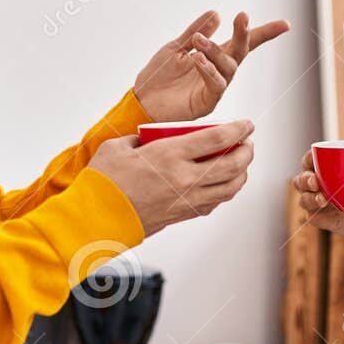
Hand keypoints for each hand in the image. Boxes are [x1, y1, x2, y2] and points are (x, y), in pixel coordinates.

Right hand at [89, 121, 254, 236]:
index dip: (238, 129)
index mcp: (170, 155)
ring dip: (242, 173)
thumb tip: (152, 138)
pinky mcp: (182, 214)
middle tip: (247, 142)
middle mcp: (185, 178)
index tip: (247, 124)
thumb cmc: (104, 182)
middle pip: (233, 163)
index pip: (218, 138)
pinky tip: (222, 183)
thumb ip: (142, 139)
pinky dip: (225, 191)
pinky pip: (215, 202)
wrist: (96, 219)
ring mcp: (187, 199)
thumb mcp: (120, 147)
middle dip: (247, 151)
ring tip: (241, 163)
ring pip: (230, 187)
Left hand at [134, 10, 289, 122]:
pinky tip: (198, 59)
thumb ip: (196, 31)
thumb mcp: (176, 47)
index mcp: (213, 57)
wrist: (142, 102)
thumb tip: (216, 14)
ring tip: (199, 40)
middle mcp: (219, 72)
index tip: (286, 24)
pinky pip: (215, 85)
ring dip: (216, 51)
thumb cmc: (158, 78)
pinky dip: (208, 70)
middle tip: (242, 16)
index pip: (243, 43)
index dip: (264, 33)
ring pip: (228, 67)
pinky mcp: (206, 102)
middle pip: (240, 52)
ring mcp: (214, 87)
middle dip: (244, 34)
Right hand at [289, 149, 343, 237]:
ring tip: (323, 200)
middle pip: (300, 180)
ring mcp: (315, 203)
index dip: (308, 158)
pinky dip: (319, 215)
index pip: (309, 159)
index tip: (314, 158)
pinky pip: (313, 217)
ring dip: (310, 198)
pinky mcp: (319, 219)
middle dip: (305, 179)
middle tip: (316, 181)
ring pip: (303, 199)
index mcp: (323, 168)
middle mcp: (315, 185)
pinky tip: (328, 214)